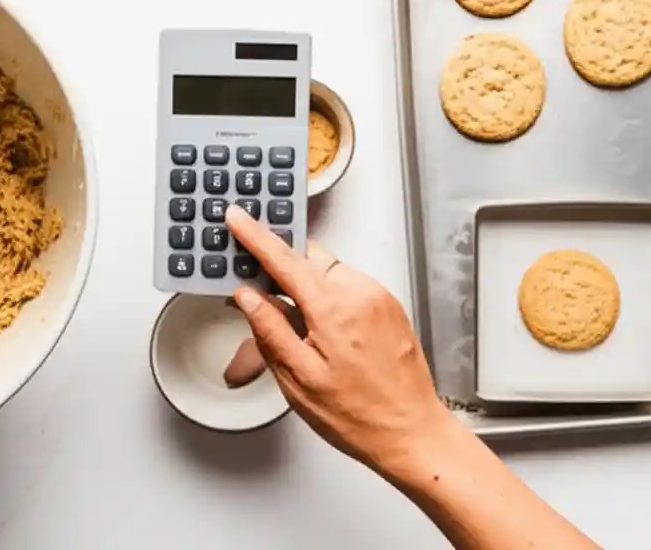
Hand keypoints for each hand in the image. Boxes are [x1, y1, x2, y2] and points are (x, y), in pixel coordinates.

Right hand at [224, 206, 451, 479]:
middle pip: (309, 258)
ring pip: (329, 271)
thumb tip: (247, 297)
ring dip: (305, 284)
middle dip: (280, 265)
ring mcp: (379, 299)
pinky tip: (322, 329)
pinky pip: (349, 286)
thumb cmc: (360, 416)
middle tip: (255, 284)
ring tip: (293, 323)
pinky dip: (328, 295)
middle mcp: (361, 294)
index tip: (237, 217)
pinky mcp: (389, 308)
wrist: (412, 434)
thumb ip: (270, 331)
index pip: (285, 260)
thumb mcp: (299, 380)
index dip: (255, 236)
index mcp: (334, 309)